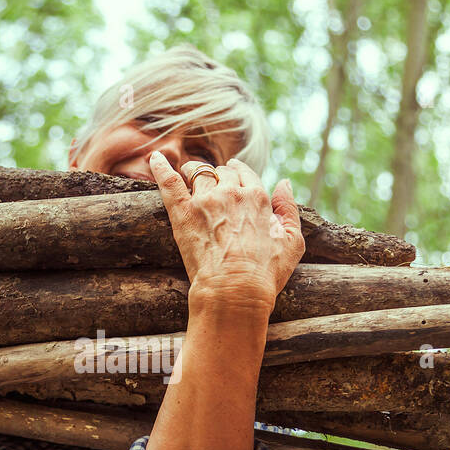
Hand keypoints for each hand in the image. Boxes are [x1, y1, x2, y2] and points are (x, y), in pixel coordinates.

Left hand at [146, 152, 304, 316]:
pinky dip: (161, 167)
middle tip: (212, 181)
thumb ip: (289, 209)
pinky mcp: (182, 213)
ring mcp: (204, 200)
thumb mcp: (293, 242)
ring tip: (188, 170)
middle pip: (222, 172)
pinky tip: (155, 158)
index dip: (238, 173)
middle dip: (218, 175)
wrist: (235, 291)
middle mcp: (231, 192)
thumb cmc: (265, 273)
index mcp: (257, 197)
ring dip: (194, 170)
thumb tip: (284, 183)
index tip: (233, 174)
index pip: (245, 174)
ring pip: (198, 172)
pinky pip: (169, 182)